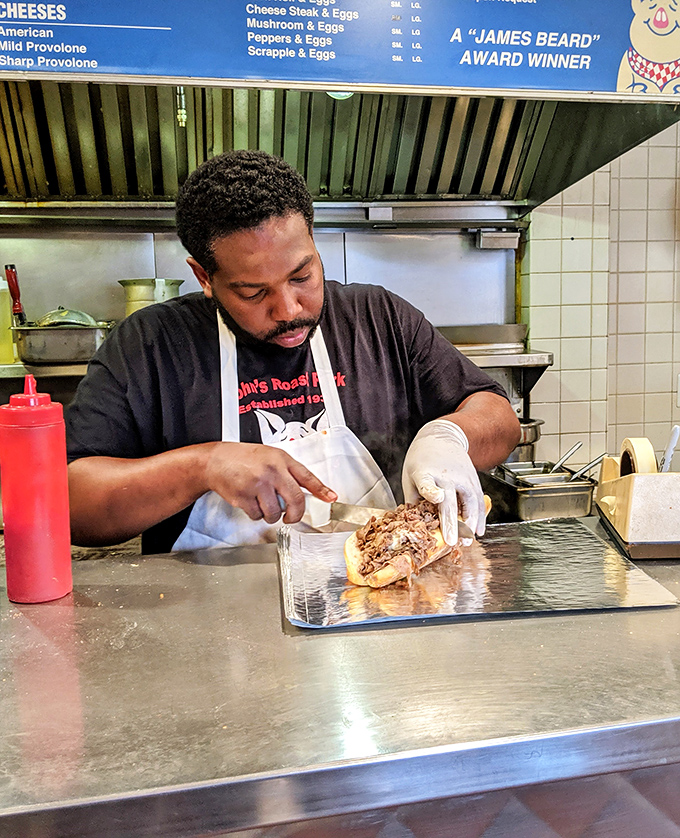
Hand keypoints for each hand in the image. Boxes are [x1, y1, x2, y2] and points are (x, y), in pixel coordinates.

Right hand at [205, 442, 336, 524]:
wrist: (215, 461)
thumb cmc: (243, 459)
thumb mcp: (270, 457)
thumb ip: (287, 472)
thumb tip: (306, 492)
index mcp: (281, 459)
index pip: (307, 476)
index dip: (321, 490)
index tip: (331, 499)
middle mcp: (272, 470)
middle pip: (296, 500)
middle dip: (296, 514)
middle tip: (291, 517)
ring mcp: (258, 484)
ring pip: (275, 512)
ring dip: (270, 514)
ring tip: (262, 502)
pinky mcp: (244, 496)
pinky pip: (257, 515)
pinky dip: (255, 513)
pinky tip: (249, 501)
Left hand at [401, 420, 485, 546]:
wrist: (441, 437)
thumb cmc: (421, 459)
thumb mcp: (410, 475)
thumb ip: (413, 499)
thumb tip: (416, 524)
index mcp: (425, 472)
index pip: (428, 482)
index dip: (432, 491)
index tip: (437, 498)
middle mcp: (445, 475)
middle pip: (450, 500)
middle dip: (452, 522)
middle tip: (451, 541)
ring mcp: (462, 477)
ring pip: (470, 502)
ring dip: (470, 523)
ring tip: (467, 540)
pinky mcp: (473, 479)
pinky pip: (478, 501)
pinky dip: (479, 517)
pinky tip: (478, 531)